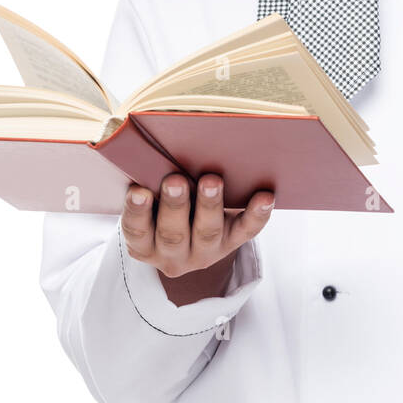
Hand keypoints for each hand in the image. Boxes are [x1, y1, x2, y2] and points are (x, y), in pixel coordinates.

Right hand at [121, 173, 274, 305]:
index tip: (138, 191)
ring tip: (211, 180)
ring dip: (210, 206)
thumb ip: (147, 181)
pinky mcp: (233, 243)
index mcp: (145, 245)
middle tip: (175, 180)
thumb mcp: (150, 200)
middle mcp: (174, 255)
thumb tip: (148, 146)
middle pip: (173, 234)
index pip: (137, 231)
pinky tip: (265, 196)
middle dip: (175, 205)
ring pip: (208, 233)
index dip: (136, 212)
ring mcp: (205, 252)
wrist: (192, 226)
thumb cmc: (163, 201)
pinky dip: (257, 214)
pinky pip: (247, 231)